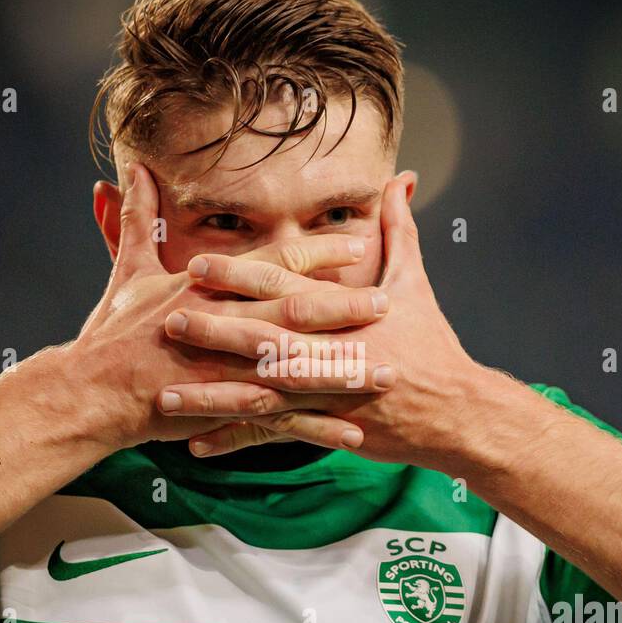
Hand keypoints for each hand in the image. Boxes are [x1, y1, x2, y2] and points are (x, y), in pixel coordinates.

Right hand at [67, 163, 395, 451]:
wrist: (92, 392)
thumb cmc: (111, 334)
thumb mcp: (128, 271)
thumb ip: (139, 220)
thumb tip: (132, 171)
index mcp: (207, 289)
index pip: (272, 264)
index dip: (316, 252)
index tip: (354, 242)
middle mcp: (224, 326)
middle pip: (296, 312)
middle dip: (346, 308)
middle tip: (387, 304)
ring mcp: (228, 371)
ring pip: (300, 367)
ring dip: (346, 371)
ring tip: (389, 372)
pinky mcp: (226, 409)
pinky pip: (283, 421)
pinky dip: (318, 428)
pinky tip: (352, 433)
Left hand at [155, 171, 487, 465]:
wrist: (456, 411)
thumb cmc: (432, 344)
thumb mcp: (415, 282)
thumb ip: (397, 229)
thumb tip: (398, 178)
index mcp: (346, 312)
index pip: (286, 286)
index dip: (240, 275)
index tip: (199, 265)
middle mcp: (332, 352)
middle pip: (265, 338)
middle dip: (216, 330)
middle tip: (169, 318)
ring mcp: (327, 395)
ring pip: (260, 394)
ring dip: (212, 394)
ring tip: (166, 394)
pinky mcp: (326, 428)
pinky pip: (272, 436)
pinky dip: (234, 440)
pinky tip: (195, 444)